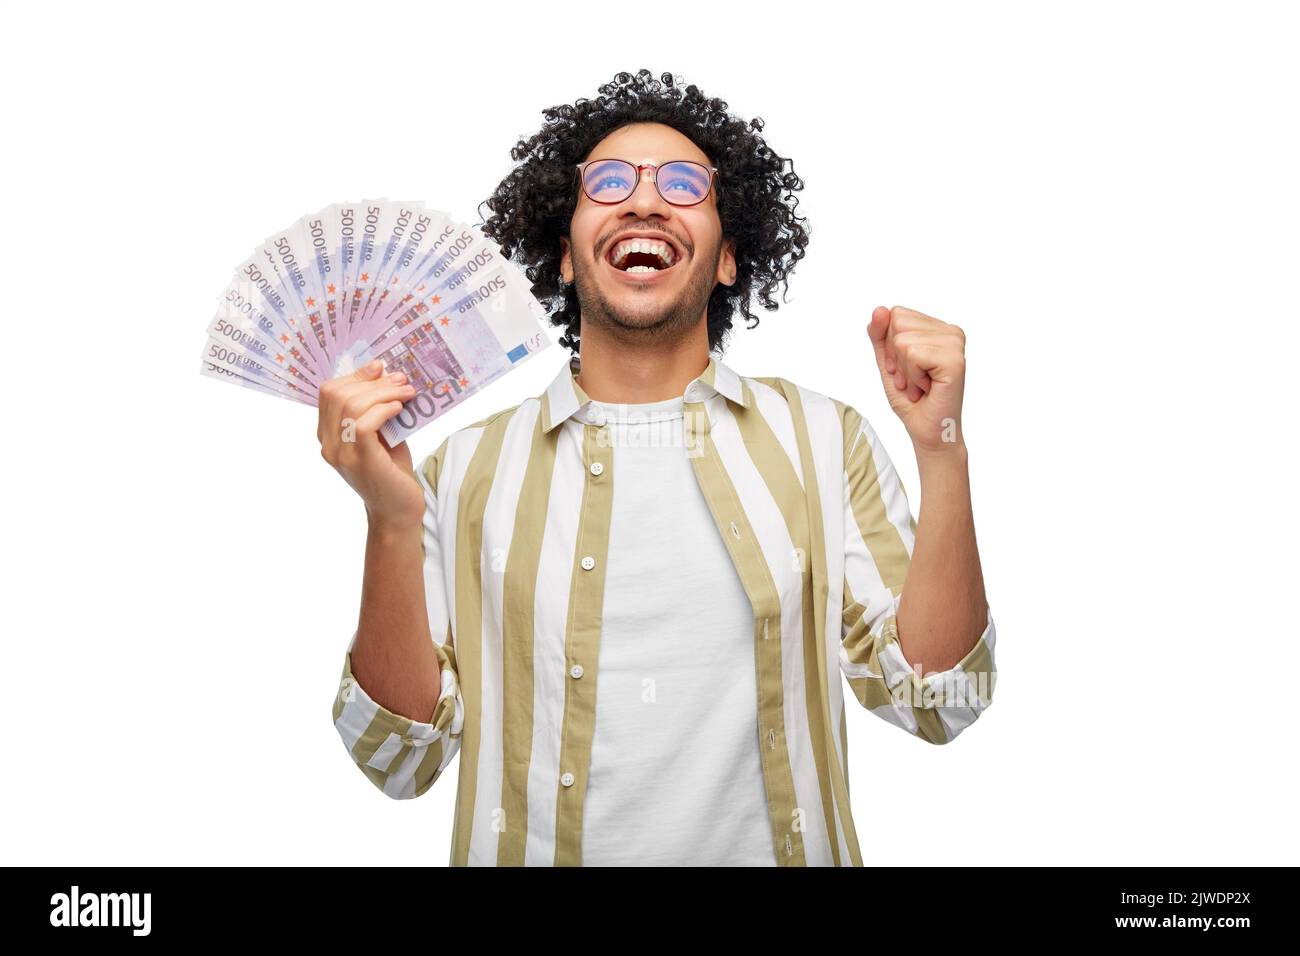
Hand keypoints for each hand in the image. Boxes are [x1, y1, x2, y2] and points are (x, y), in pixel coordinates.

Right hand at [317, 359, 423, 529]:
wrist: (397, 510)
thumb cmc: (391, 471)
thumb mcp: (381, 433)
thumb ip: (376, 410)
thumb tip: (386, 375)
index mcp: (328, 434)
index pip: (329, 392)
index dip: (354, 375)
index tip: (380, 367)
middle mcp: (329, 444)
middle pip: (338, 394)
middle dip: (372, 381)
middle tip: (400, 380)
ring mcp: (342, 453)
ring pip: (352, 405)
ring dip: (383, 392)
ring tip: (407, 392)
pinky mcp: (361, 460)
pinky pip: (364, 423)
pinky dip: (383, 409)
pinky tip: (399, 409)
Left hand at [867, 305, 966, 455]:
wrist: (927, 431)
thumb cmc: (911, 400)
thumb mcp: (888, 362)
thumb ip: (880, 335)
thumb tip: (879, 309)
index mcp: (938, 328)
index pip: (896, 315)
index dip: (890, 346)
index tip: (905, 369)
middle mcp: (951, 331)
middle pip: (897, 323)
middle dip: (896, 358)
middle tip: (912, 379)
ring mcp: (955, 344)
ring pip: (902, 340)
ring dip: (905, 371)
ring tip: (920, 386)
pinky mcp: (955, 360)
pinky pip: (912, 355)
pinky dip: (912, 378)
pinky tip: (926, 389)